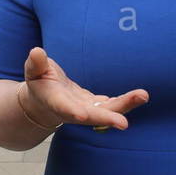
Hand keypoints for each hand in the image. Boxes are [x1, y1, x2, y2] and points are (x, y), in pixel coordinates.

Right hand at [21, 47, 147, 130]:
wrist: (45, 100)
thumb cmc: (38, 82)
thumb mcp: (32, 71)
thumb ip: (35, 64)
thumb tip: (36, 52)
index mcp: (56, 102)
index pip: (65, 108)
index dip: (74, 112)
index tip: (82, 115)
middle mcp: (74, 110)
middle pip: (92, 115)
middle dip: (107, 117)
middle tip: (124, 123)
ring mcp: (87, 109)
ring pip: (107, 110)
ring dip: (125, 105)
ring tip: (142, 96)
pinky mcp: (96, 104)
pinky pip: (113, 104)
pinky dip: (126, 101)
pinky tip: (139, 96)